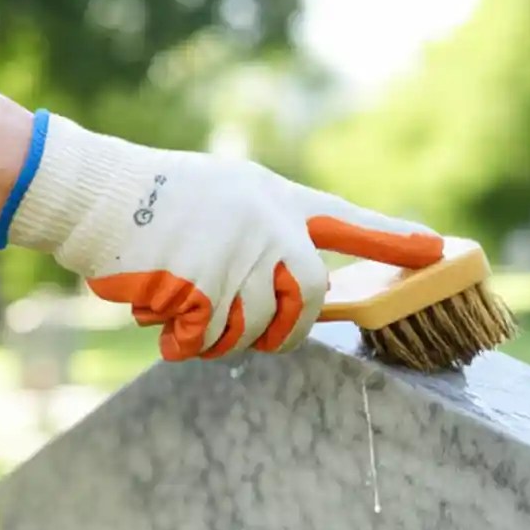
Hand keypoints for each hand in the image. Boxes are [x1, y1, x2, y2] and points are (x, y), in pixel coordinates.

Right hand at [0, 111, 443, 361]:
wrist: (94, 192)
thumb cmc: (151, 200)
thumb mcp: (222, 196)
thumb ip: (263, 231)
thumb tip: (293, 291)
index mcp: (271, 197)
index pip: (343, 220)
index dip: (389, 238)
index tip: (436, 249)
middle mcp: (264, 219)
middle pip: (306, 296)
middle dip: (284, 328)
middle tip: (255, 335)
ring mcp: (235, 249)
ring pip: (250, 326)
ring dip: (214, 333)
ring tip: (179, 305)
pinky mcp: (200, 280)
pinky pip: (204, 336)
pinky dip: (179, 336)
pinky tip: (155, 304)